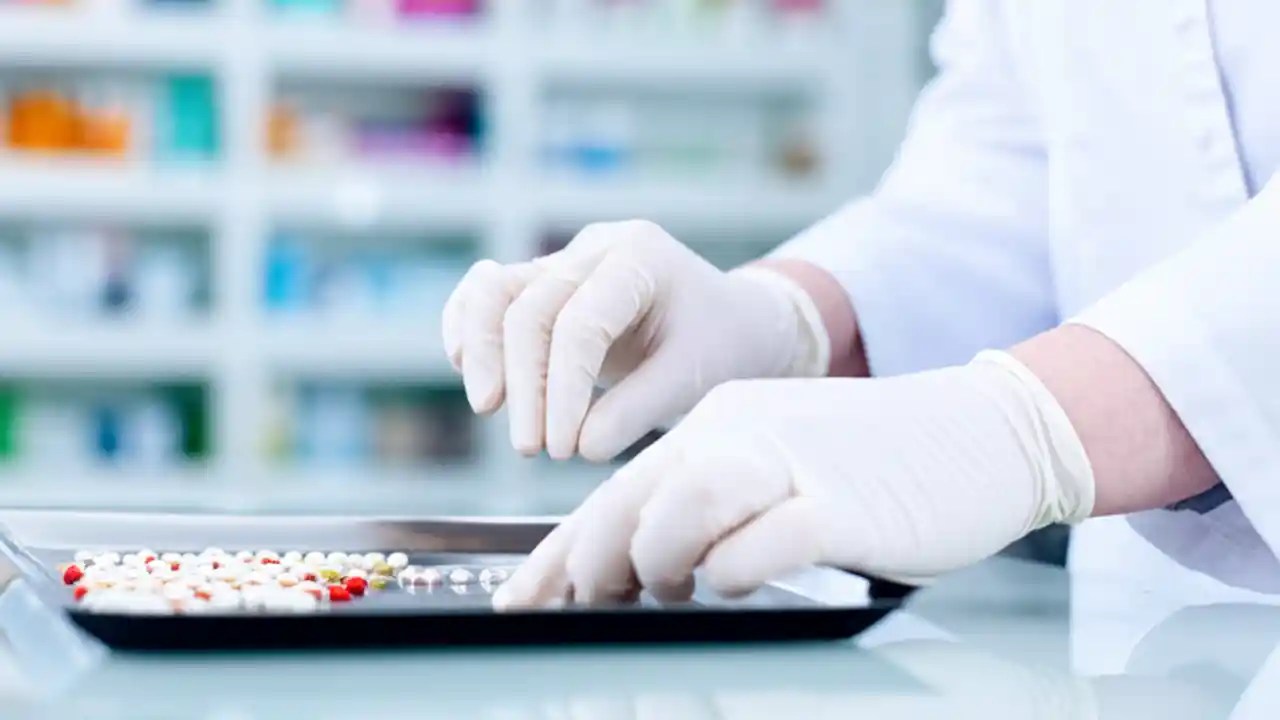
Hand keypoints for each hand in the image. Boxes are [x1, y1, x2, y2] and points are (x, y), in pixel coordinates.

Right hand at [441, 220, 828, 459]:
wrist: (732, 320)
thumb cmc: (721, 345)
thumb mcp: (693, 378)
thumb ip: (637, 410)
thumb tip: (581, 447)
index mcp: (639, 257)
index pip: (580, 323)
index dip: (561, 389)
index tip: (561, 448)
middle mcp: (595, 249)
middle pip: (530, 307)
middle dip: (524, 383)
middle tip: (532, 449)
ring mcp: (566, 260)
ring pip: (495, 290)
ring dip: (483, 352)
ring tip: (489, 409)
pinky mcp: (544, 281)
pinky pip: (489, 292)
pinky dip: (469, 324)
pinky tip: (461, 361)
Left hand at [493, 351, 1093, 605]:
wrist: (980, 434)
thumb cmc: (872, 467)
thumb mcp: (776, 466)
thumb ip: (711, 505)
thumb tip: (644, 570)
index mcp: (718, 424)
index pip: (616, 491)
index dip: (558, 554)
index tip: (520, 601)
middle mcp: (741, 433)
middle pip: (632, 499)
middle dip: (590, 563)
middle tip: (590, 603)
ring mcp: (793, 464)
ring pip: (683, 509)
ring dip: (659, 562)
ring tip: (675, 586)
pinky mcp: (843, 504)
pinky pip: (764, 542)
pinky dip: (733, 571)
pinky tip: (734, 580)